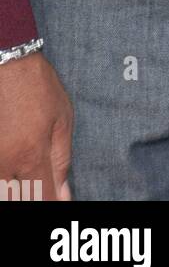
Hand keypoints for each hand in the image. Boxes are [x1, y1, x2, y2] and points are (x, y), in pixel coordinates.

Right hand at [0, 53, 73, 200]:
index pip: (43, 200)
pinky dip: (4, 177)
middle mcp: (5, 163)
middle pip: (18, 200)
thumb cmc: (36, 86)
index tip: (59, 201)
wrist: (6, 61)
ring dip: (16, 189)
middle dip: (33, 197)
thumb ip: (62, 160)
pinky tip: (13, 169)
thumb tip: (64, 193)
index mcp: (31, 156)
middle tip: (41, 181)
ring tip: (28, 173)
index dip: (54, 205)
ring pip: (2, 190)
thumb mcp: (62, 119)